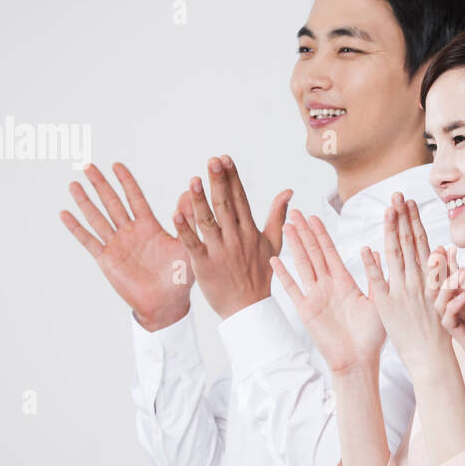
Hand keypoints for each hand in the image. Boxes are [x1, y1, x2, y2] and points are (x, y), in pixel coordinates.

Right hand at [60, 162, 192, 330]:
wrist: (167, 304)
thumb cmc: (180, 278)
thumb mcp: (187, 245)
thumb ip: (188, 220)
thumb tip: (192, 194)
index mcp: (149, 227)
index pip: (135, 198)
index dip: (126, 182)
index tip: (116, 165)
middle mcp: (130, 232)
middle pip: (112, 203)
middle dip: (100, 184)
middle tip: (88, 165)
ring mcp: (117, 245)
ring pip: (97, 218)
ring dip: (85, 201)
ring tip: (74, 183)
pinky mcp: (107, 259)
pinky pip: (89, 241)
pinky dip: (76, 228)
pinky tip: (64, 214)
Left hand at [170, 155, 291, 319]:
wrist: (249, 308)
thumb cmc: (261, 274)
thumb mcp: (273, 242)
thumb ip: (277, 214)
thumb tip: (288, 191)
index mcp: (250, 230)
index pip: (240, 198)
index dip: (232, 177)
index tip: (225, 158)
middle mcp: (235, 238)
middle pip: (225, 205)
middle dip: (219, 181)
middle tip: (212, 160)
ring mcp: (219, 251)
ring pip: (208, 222)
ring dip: (200, 201)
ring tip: (193, 180)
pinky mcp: (204, 265)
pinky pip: (192, 245)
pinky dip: (185, 230)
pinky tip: (176, 213)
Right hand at [269, 210, 385, 374]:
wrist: (359, 360)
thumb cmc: (373, 335)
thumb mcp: (378, 300)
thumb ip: (373, 274)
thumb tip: (372, 248)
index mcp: (345, 282)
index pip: (330, 252)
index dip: (321, 234)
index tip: (314, 216)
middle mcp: (328, 286)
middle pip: (313, 253)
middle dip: (304, 232)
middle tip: (294, 212)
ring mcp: (315, 297)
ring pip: (302, 265)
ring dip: (294, 246)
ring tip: (286, 227)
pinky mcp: (306, 311)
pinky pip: (293, 290)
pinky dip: (283, 275)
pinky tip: (274, 260)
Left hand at [361, 193, 455, 375]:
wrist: (431, 358)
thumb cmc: (438, 330)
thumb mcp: (445, 298)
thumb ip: (442, 272)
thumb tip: (445, 249)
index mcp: (429, 277)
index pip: (420, 241)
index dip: (413, 219)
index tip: (408, 201)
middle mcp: (416, 280)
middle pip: (407, 242)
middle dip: (402, 217)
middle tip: (396, 195)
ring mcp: (402, 292)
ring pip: (395, 255)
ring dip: (390, 231)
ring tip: (386, 210)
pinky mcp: (388, 306)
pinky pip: (378, 283)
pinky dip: (372, 266)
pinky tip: (365, 249)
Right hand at [434, 245, 464, 400]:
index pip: (452, 277)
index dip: (447, 263)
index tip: (447, 245)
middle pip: (439, 288)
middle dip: (436, 271)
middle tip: (438, 253)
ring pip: (440, 304)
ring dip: (445, 286)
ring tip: (457, 272)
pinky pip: (451, 323)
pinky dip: (453, 308)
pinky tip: (462, 297)